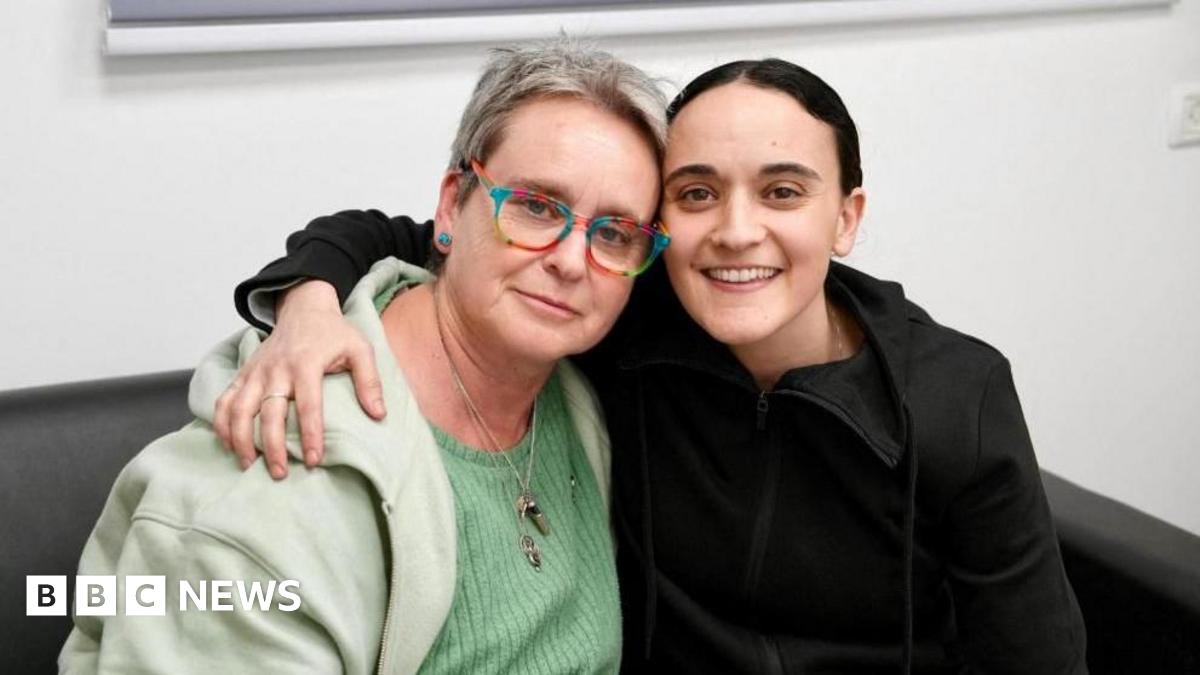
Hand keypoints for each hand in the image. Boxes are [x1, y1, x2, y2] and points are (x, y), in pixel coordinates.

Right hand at [213, 280, 384, 478]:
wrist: (304, 308)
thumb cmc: (334, 332)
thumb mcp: (360, 348)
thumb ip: (370, 381)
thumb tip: (378, 415)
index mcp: (306, 364)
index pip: (308, 405)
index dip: (309, 434)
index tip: (312, 460)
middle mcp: (277, 369)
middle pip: (268, 413)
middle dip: (272, 446)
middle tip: (280, 473)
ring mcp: (256, 371)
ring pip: (239, 409)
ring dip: (240, 439)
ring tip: (249, 466)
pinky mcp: (244, 373)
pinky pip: (225, 400)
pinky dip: (221, 423)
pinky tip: (228, 445)